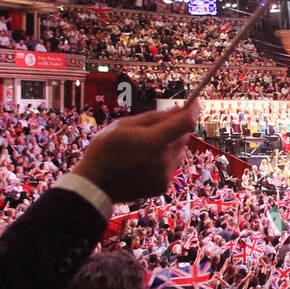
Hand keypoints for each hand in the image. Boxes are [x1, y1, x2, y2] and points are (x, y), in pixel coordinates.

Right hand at [72, 104, 197, 202]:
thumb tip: (178, 109)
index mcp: (153, 142)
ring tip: (144, 148)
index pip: (186, 122)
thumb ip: (154, 117)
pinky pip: (172, 166)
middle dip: (175, 128)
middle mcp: (163, 160)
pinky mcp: (163, 186)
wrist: (95, 185)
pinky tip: (144, 162)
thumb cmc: (105, 150)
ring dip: (170, 145)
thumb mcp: (123, 125)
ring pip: (180, 151)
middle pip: (184, 136)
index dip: (193, 110)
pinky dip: (164, 160)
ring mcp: (165, 175)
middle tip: (155, 127)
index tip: (195, 103)